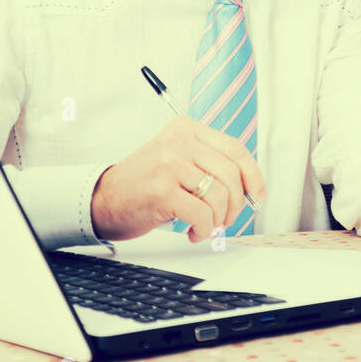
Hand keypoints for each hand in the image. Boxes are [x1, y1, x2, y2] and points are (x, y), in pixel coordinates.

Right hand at [90, 115, 266, 242]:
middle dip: (235, 204)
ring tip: (206, 226)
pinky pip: (202, 215)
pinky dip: (204, 230)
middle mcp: (178, 142)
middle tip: (225, 218)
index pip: (235, 149)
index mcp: (186, 130)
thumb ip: (210, 164)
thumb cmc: (146, 184)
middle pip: (231, 174)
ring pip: (219, 196)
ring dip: (218, 220)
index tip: (258, 194)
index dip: (253, 175)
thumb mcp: (178, 160)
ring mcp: (169, 164)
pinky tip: (193, 232)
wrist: (103, 200)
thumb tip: (251, 186)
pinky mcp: (162, 190)